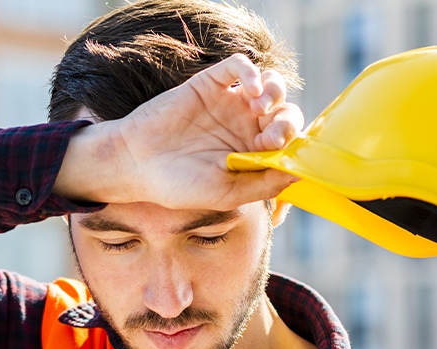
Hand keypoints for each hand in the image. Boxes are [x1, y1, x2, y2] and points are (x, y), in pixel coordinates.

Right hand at [53, 53, 302, 209]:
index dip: (292, 143)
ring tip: (259, 107)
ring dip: (275, 93)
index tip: (275, 151)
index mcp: (251, 153)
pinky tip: (249, 90)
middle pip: (286, 112)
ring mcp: (228, 103)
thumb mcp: (226, 193)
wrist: (135, 164)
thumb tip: (300, 173)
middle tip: (269, 135)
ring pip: (271, 85)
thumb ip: (263, 184)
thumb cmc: (177, 185)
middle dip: (287, 121)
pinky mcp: (210, 83)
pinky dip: (252, 72)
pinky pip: (241, 66)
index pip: (289, 141)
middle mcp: (244, 126)